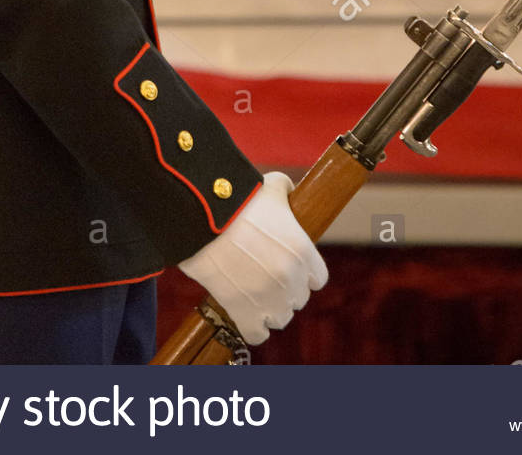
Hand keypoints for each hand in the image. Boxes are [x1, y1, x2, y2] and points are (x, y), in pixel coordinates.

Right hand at [177, 171, 327, 344]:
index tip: (291, 266)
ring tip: (256, 295)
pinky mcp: (244, 313)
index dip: (305, 272)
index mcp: (304, 251)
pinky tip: (248, 316)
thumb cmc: (238, 198)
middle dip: (286, 288)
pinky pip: (257, 335)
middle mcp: (291, 279)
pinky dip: (254, 328)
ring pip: (281, 317)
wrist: (203, 217)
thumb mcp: (272, 187)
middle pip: (299, 298)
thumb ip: (287, 192)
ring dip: (271, 308)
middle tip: (267, 275)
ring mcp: (269, 299)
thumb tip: (290, 192)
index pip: (318, 278)